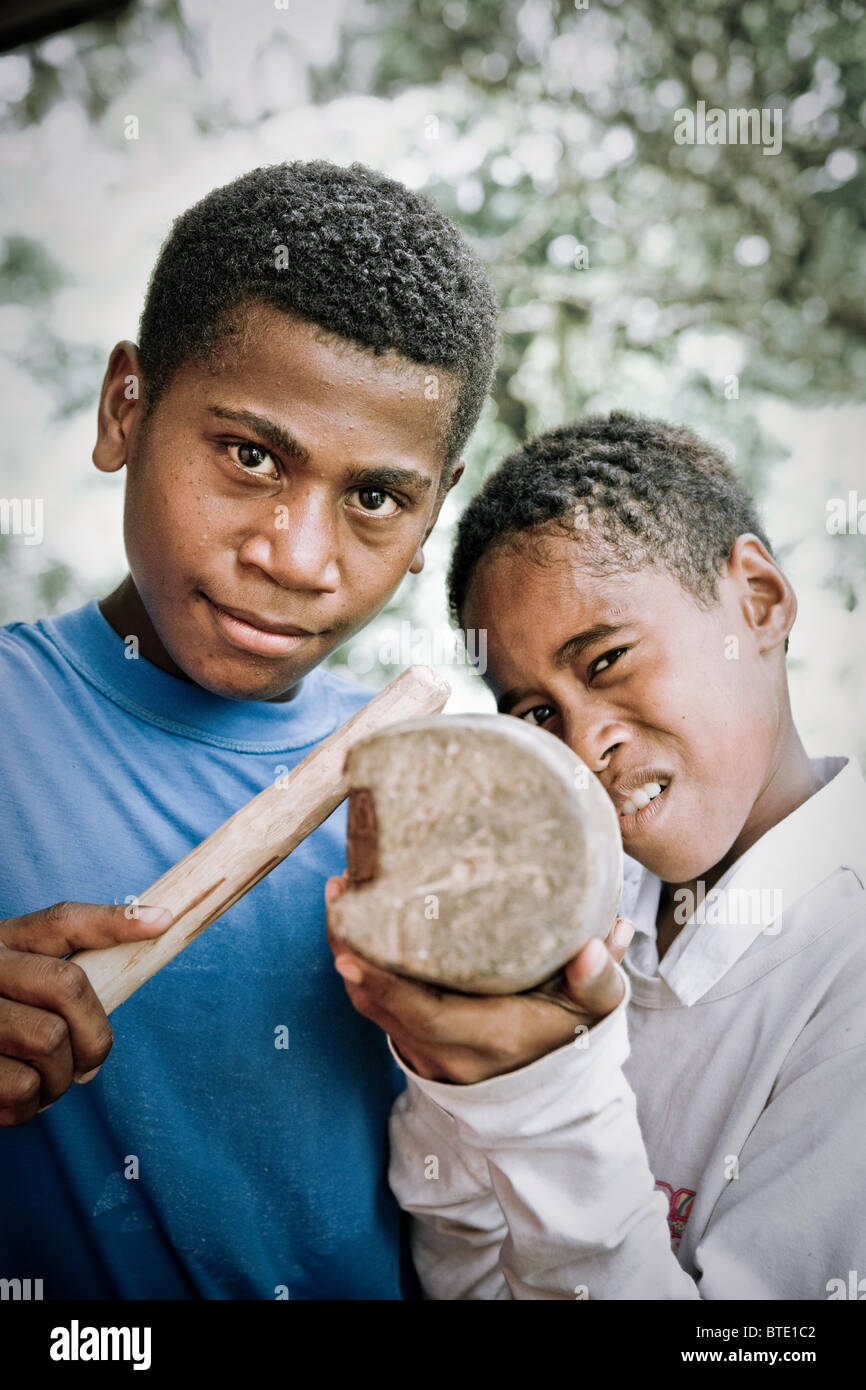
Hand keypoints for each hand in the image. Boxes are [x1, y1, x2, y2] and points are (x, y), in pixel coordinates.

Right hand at [0, 900, 171, 1124]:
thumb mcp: (12, 984)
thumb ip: (55, 975)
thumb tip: (143, 945)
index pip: (61, 921)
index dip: (115, 919)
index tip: (163, 921)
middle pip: (67, 985)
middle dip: (96, 1034)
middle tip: (89, 1062)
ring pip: (49, 1041)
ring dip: (59, 1079)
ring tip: (42, 1084)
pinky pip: (21, 1090)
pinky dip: (28, 1108)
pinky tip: (9, 1099)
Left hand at [325, 873, 633, 1084]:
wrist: (548, 1096)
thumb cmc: (569, 1039)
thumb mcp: (592, 1012)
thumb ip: (597, 980)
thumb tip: (597, 943)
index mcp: (489, 1040)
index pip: (423, 1014)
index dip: (384, 981)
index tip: (352, 945)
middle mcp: (447, 1052)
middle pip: (380, 1003)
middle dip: (351, 946)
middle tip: (340, 888)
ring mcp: (425, 1053)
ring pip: (370, 1003)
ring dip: (349, 951)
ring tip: (340, 894)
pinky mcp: (414, 1044)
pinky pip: (375, 1005)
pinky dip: (360, 967)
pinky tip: (353, 924)